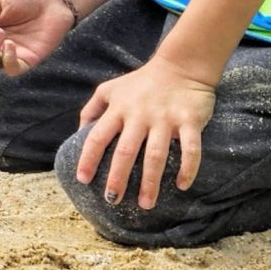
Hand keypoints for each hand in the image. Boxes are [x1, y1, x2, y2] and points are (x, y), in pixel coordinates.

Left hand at [74, 58, 215, 211]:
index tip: (82, 179)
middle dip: (117, 178)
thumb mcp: (109, 89)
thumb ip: (92, 108)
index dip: (88, 158)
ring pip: (156, 155)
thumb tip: (79, 132)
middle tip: (112, 200)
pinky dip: (188, 168)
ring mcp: (165, 119)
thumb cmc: (141, 82)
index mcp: (118, 109)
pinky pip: (191, 149)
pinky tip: (182, 185)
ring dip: (151, 182)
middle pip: (125, 152)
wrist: (180, 65)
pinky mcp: (189, 121)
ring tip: (146, 204)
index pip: (97, 137)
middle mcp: (139, 115)